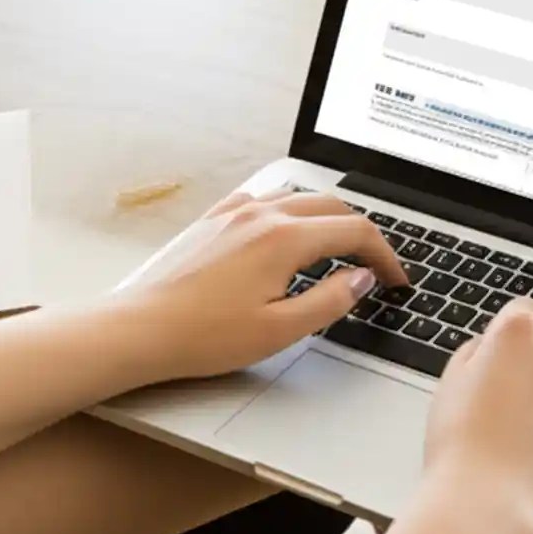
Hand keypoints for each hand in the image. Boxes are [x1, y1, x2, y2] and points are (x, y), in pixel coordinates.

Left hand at [113, 188, 405, 382]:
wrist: (136, 330)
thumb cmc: (203, 335)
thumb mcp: (281, 330)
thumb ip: (331, 300)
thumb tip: (362, 279)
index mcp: (285, 239)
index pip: (357, 232)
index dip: (386, 256)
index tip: (396, 280)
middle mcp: (263, 214)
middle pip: (334, 207)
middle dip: (363, 235)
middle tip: (376, 267)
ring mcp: (235, 212)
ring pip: (300, 198)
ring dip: (329, 219)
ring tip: (339, 248)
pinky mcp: (213, 220)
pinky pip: (265, 199)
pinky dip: (291, 211)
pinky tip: (287, 231)